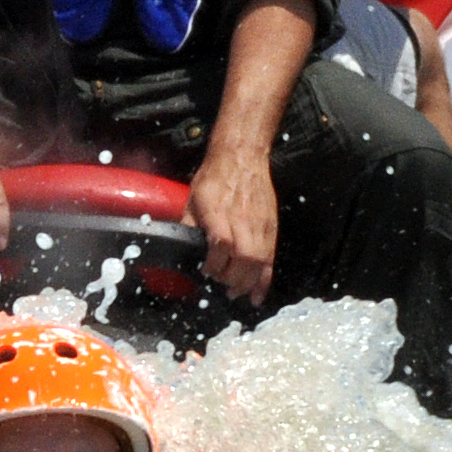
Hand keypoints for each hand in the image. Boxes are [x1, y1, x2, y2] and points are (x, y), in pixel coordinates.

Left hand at [183, 144, 277, 304]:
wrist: (242, 156)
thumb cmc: (214, 176)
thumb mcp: (192, 197)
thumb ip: (188, 224)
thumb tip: (180, 248)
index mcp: (219, 211)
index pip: (221, 244)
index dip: (213, 264)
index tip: (205, 271)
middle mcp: (242, 219)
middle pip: (244, 257)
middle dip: (231, 279)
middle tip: (220, 287)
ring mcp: (260, 224)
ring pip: (259, 261)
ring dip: (247, 283)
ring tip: (235, 294)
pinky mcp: (271, 227)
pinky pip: (271, 258)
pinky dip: (265, 280)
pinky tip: (257, 295)